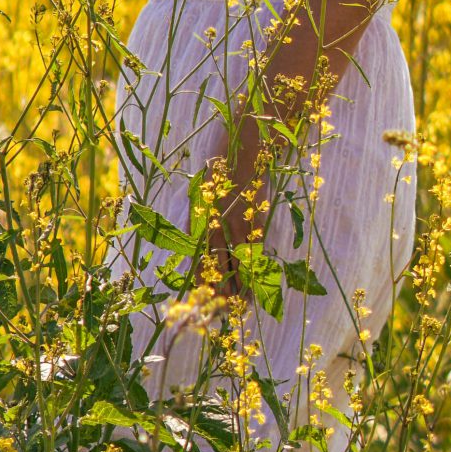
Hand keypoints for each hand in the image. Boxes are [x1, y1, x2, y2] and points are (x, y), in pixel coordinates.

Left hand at [198, 160, 267, 299]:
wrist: (243, 143)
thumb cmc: (220, 165)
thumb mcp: (202, 188)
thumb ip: (199, 215)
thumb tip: (195, 243)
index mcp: (201, 214)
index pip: (198, 253)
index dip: (201, 276)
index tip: (202, 296)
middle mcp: (216, 219)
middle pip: (218, 261)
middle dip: (220, 286)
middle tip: (223, 308)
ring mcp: (237, 217)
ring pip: (237, 258)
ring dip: (240, 281)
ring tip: (241, 302)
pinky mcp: (255, 214)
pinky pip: (254, 245)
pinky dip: (255, 264)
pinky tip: (256, 278)